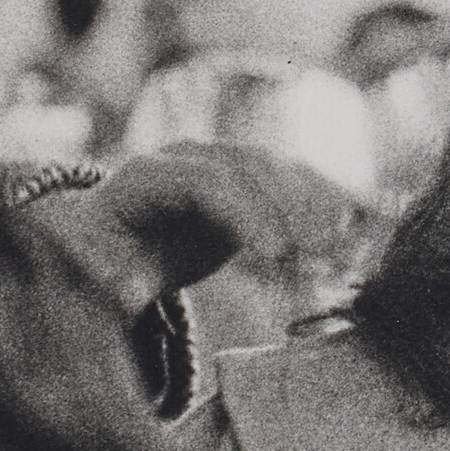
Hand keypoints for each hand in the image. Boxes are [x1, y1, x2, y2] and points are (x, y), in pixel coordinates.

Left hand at [30, 145, 352, 321]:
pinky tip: (350, 224)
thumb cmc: (104, 257)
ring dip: (316, 204)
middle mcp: (189, 156)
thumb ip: (115, 282)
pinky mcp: (247, 177)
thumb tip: (130, 294)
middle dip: (291, 211)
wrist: (112, 234)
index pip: (206, 183)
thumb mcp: (99, 273)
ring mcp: (221, 160)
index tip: (278, 254)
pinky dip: (322, 200)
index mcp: (148, 176)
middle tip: (324, 257)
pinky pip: (291, 180)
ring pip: (279, 168)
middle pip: (251, 169)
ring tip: (343, 247)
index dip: (246, 213)